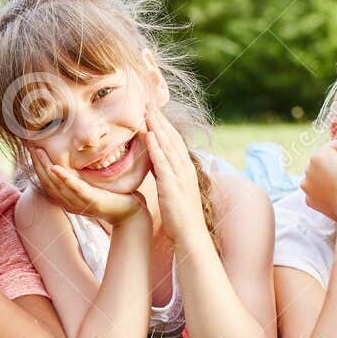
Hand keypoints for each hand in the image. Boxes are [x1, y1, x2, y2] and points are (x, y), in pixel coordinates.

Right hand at [28, 146, 146, 223]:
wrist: (129, 213)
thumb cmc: (110, 197)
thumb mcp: (90, 186)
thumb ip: (78, 177)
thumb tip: (70, 159)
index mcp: (66, 199)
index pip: (46, 181)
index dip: (37, 165)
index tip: (31, 149)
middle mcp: (69, 203)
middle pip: (48, 182)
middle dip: (38, 163)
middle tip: (30, 146)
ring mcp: (79, 203)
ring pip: (57, 184)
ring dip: (46, 167)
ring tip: (38, 152)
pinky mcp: (92, 201)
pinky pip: (75, 188)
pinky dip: (64, 178)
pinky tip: (55, 167)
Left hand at [143, 103, 208, 247]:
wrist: (191, 235)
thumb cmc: (181, 216)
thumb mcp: (173, 190)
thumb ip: (165, 174)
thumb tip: (156, 164)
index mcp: (185, 169)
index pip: (174, 141)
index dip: (164, 124)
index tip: (153, 110)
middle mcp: (184, 168)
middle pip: (171, 138)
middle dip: (160, 119)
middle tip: (148, 102)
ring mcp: (180, 176)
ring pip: (168, 146)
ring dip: (157, 127)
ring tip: (146, 111)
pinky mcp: (173, 186)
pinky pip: (163, 162)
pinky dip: (156, 147)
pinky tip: (148, 135)